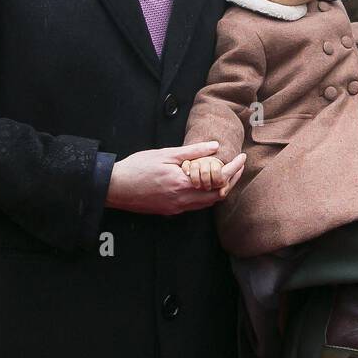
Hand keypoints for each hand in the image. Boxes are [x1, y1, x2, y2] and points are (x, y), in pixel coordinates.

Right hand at [106, 142, 245, 214]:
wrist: (115, 187)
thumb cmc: (137, 167)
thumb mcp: (165, 154)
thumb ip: (192, 152)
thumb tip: (215, 146)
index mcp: (182, 184)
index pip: (218, 180)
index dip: (233, 169)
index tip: (241, 158)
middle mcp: (182, 200)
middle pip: (218, 195)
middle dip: (232, 180)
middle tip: (239, 166)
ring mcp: (176, 208)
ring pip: (207, 203)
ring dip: (221, 189)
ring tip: (227, 174)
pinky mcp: (170, 211)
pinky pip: (196, 205)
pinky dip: (207, 195)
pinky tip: (206, 184)